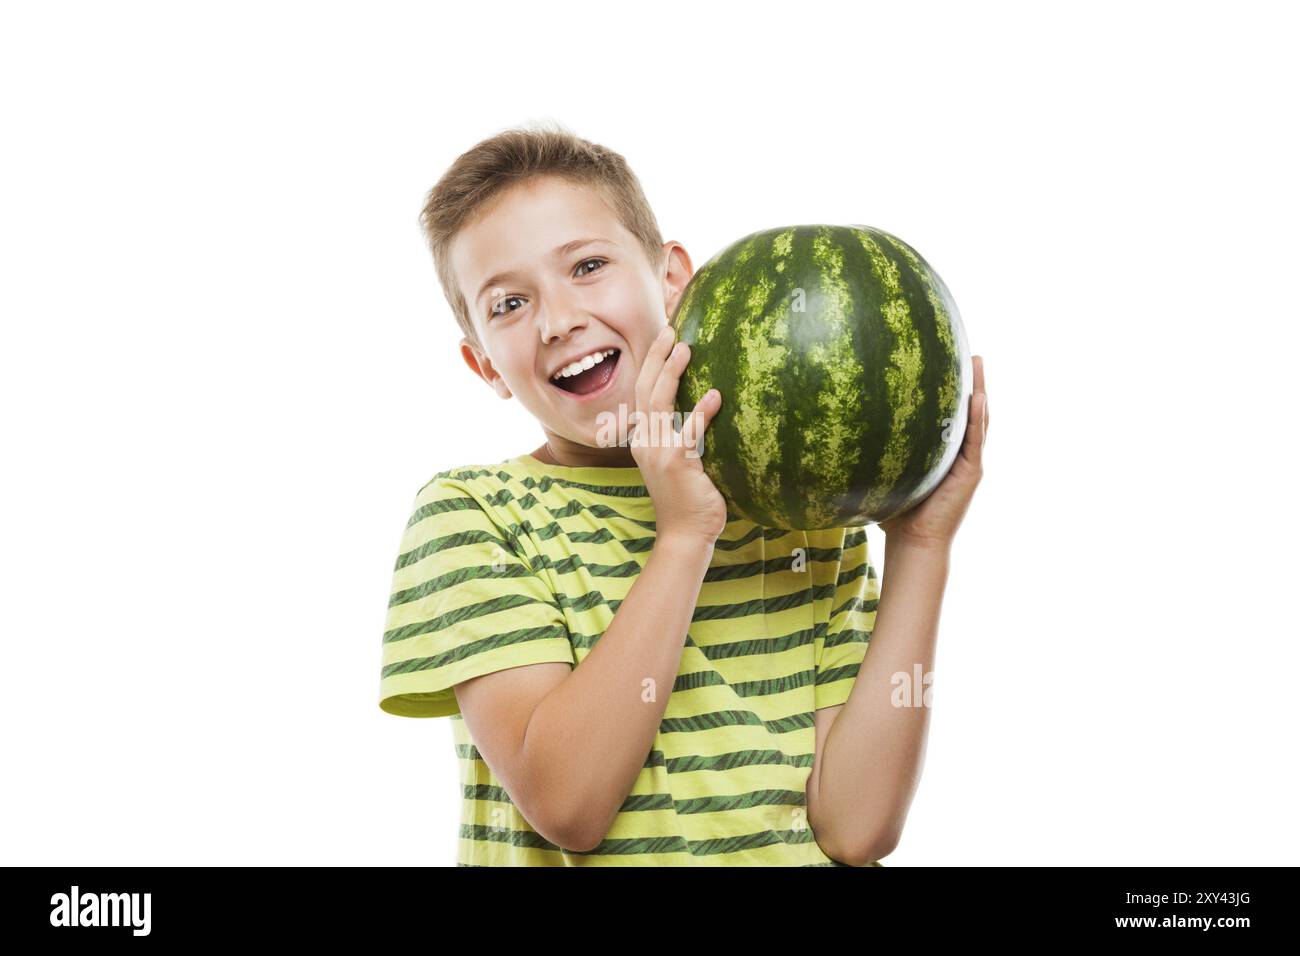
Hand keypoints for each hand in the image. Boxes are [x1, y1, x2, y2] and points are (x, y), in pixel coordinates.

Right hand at [631, 326, 727, 543]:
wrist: (686, 534)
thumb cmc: (690, 497)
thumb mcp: (682, 460)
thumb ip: (687, 433)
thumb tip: (711, 401)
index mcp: (644, 438)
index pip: (644, 392)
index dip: (652, 363)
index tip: (665, 337)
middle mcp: (645, 441)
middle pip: (646, 389)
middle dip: (656, 357)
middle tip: (670, 328)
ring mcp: (657, 452)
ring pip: (659, 403)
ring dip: (671, 373)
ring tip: (685, 348)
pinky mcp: (676, 464)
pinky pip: (688, 433)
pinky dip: (701, 413)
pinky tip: (715, 396)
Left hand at [878, 354, 988, 546]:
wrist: (913, 542)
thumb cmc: (894, 512)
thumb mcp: (883, 472)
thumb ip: (871, 452)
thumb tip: (833, 432)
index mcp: (939, 451)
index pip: (945, 413)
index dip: (946, 387)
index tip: (940, 358)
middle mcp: (956, 453)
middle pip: (966, 409)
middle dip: (968, 380)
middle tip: (967, 349)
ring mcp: (967, 462)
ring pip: (977, 419)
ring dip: (979, 389)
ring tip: (976, 361)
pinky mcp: (971, 472)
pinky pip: (976, 440)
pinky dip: (978, 418)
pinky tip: (979, 397)